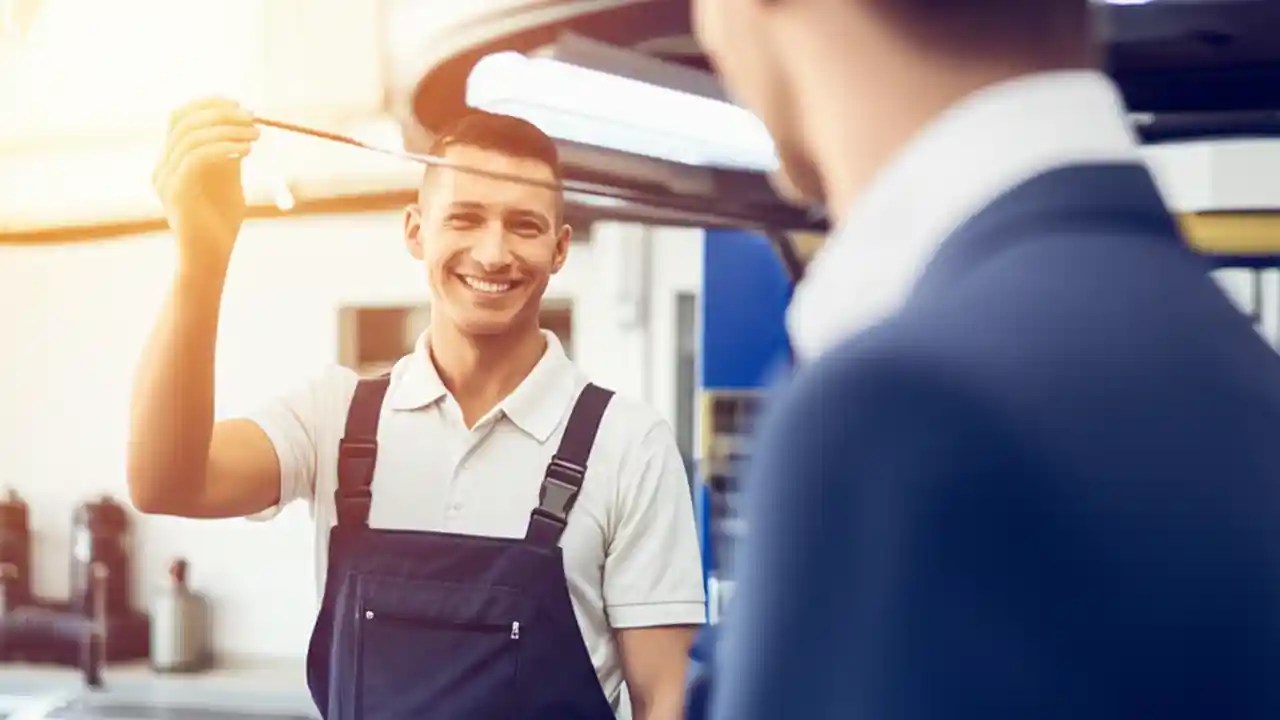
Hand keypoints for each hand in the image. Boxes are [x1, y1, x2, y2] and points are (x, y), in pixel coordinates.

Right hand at [152, 98, 259, 261]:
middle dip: (220, 113)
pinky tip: (246, 151)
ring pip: (191, 137)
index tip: (238, 104)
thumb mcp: (228, 180)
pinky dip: (223, 148)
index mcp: (171, 160)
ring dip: (227, 130)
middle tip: (252, 116)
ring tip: (256, 134)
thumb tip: (242, 124)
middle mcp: (162, 166)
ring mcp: (166, 178)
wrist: (212, 258)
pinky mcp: (177, 192)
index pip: (179, 118)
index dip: (207, 104)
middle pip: (183, 121)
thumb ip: (228, 153)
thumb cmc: (221, 223)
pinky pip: (197, 157)